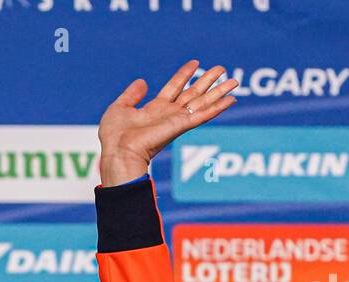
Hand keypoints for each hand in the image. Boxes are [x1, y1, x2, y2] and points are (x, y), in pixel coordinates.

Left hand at [97, 60, 238, 185]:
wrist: (118, 151)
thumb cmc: (114, 136)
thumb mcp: (119, 108)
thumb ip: (132, 95)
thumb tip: (143, 82)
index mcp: (154, 110)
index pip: (174, 88)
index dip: (184, 75)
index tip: (195, 63)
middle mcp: (168, 115)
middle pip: (193, 94)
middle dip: (207, 81)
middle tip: (222, 68)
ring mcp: (176, 121)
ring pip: (202, 103)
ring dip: (219, 92)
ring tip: (234, 81)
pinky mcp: (181, 126)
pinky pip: (203, 115)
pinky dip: (218, 107)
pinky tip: (231, 100)